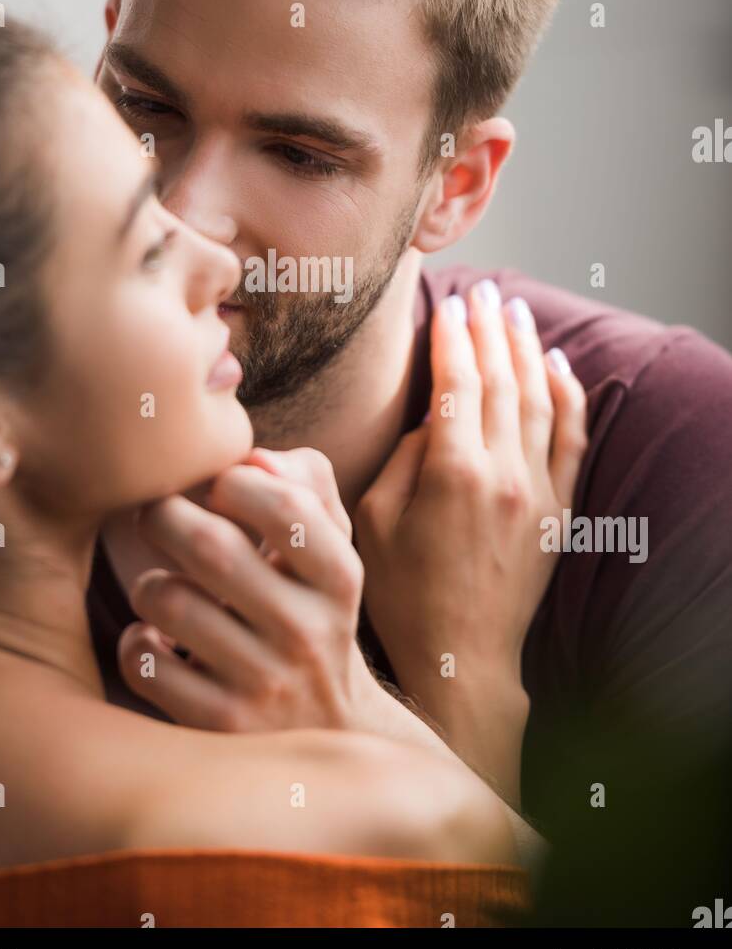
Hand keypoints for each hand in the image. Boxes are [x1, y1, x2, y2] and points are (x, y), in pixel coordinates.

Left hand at [115, 447, 382, 732]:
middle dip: (164, 515)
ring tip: (161, 586)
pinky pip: (144, 662)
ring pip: (168, 600)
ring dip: (147, 583)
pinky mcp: (219, 724)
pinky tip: (154, 638)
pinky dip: (135, 642)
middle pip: (211, 546)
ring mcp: (263, 682)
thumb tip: (254, 458)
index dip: (234, 481)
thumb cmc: (311, 608)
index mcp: (338, 577)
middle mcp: (306, 631)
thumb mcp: (330, 548)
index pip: (285, 506)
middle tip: (157, 517)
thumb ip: (305, 482)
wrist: (328, 728)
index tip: (216, 488)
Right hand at [354, 280, 587, 804]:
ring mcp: (538, 493)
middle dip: (489, 330)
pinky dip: (567, 397)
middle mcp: (504, 474)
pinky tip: (558, 366)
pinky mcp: (558, 513)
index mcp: (453, 473)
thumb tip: (433, 419)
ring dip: (526, 350)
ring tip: (514, 312)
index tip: (448, 304)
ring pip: (538, 400)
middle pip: (500, 381)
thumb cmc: (402, 595)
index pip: (456, 384)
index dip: (452, 338)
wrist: (460, 658)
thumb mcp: (376, 523)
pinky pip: (571, 440)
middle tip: (482, 291)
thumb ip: (405, 460)